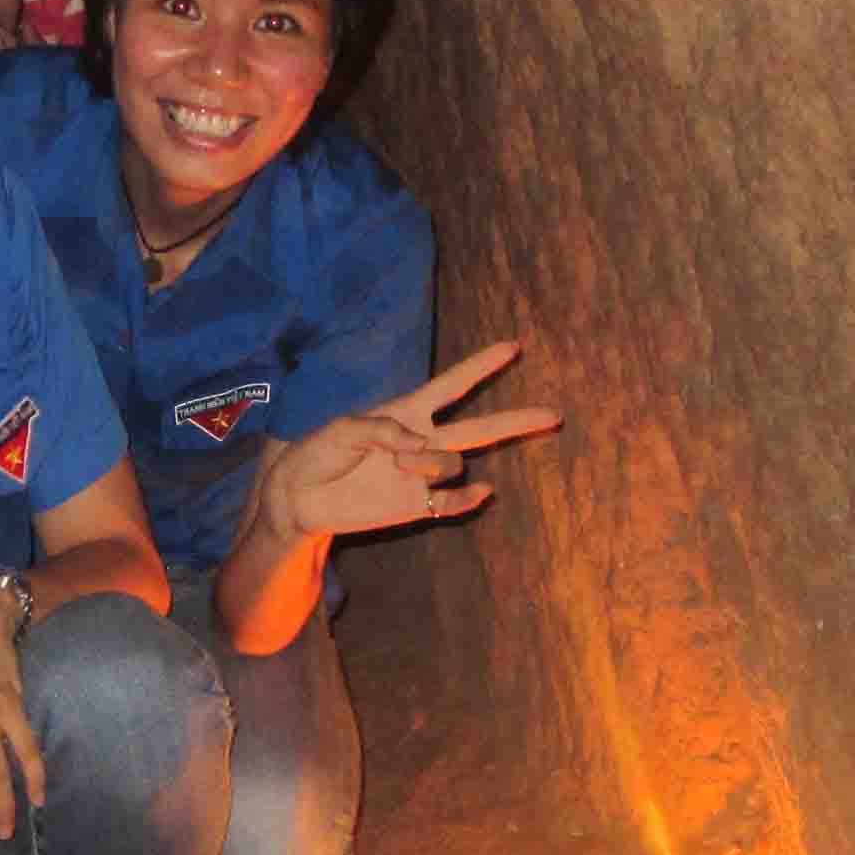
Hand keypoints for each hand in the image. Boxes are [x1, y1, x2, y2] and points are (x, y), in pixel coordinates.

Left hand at [257, 340, 560, 542]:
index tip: (514, 347)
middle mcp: (422, 442)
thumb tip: (419, 448)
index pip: (452, 385)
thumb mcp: (345, 428)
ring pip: (456, 463)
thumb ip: (383, 430)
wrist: (300, 497)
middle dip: (516, 420)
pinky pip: (452, 504)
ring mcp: (422, 476)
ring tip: (396, 466)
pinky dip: (467, 498)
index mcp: (406, 412)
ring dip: (433, 462)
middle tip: (554, 414)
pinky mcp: (416, 507)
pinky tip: (480, 490)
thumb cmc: (319, 451)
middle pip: (479, 427)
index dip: (481, 366)